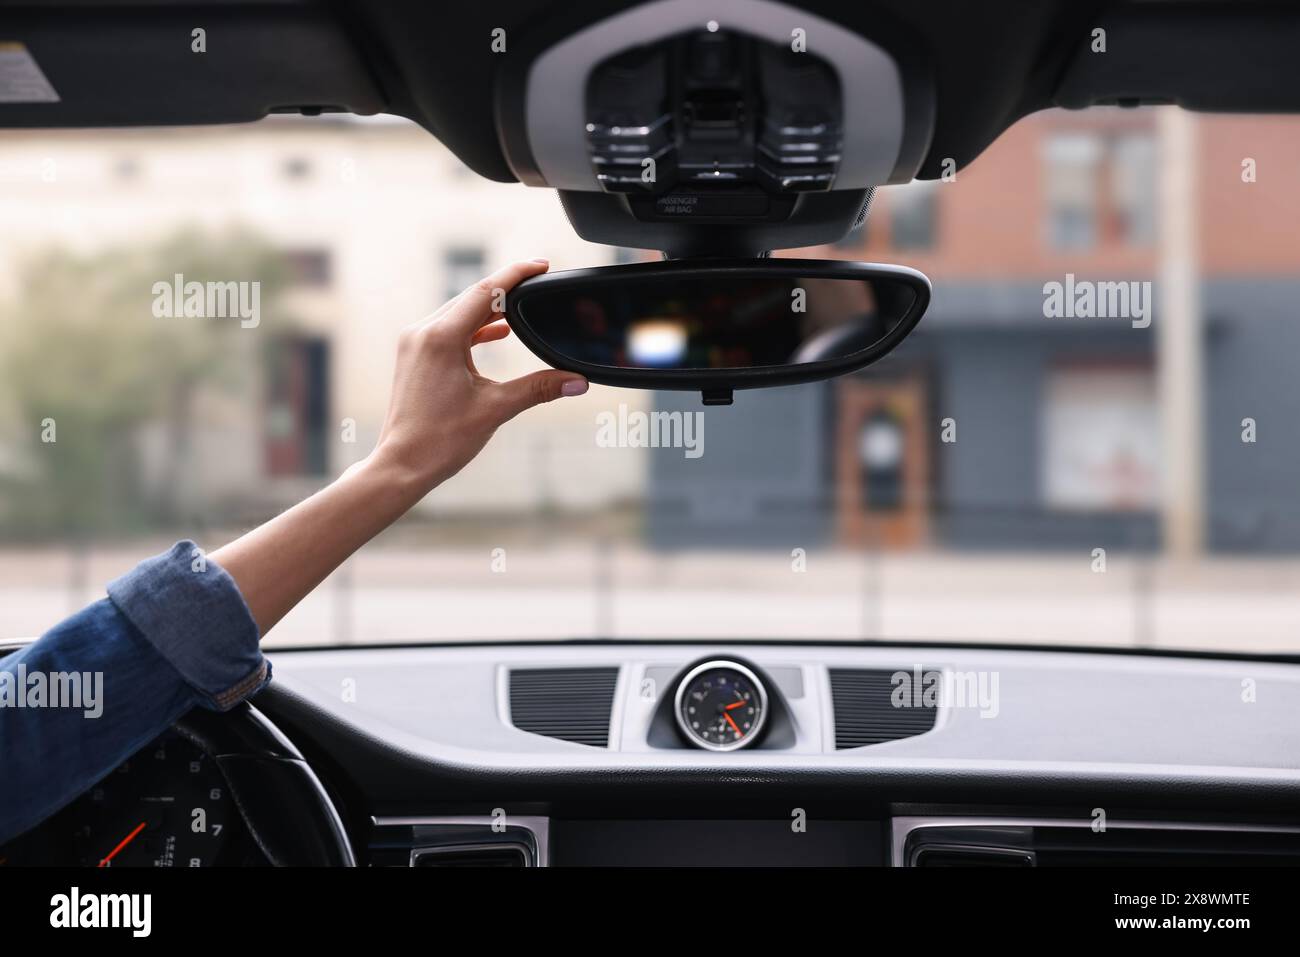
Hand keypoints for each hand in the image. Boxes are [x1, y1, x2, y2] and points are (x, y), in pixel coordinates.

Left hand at [371, 258, 587, 492]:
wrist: (402, 465)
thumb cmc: (440, 440)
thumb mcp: (496, 409)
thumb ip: (539, 389)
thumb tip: (578, 381)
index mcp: (441, 338)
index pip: (485, 292)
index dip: (516, 275)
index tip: (540, 265)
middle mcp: (423, 332)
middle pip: (472, 297)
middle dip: (506, 288)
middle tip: (538, 280)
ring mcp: (415, 343)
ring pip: (459, 312)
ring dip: (490, 308)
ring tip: (523, 305)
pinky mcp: (415, 356)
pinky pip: (449, 330)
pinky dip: (475, 328)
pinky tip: (498, 332)